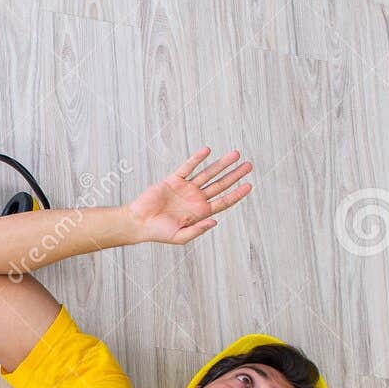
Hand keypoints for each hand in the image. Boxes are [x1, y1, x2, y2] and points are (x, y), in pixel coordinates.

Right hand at [125, 148, 252, 244]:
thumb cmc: (158, 233)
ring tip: (236, 154)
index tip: (249, 185)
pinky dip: (197, 159)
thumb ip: (198, 229)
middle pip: (220, 184)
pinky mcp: (174, 180)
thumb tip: (215, 221)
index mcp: (200, 213)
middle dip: (235, 175)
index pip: (223, 201)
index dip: (236, 194)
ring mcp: (186, 188)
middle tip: (249, 165)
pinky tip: (208, 151)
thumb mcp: (180, 237)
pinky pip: (188, 167)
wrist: (139, 222)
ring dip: (222, 164)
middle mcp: (196, 199)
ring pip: (208, 173)